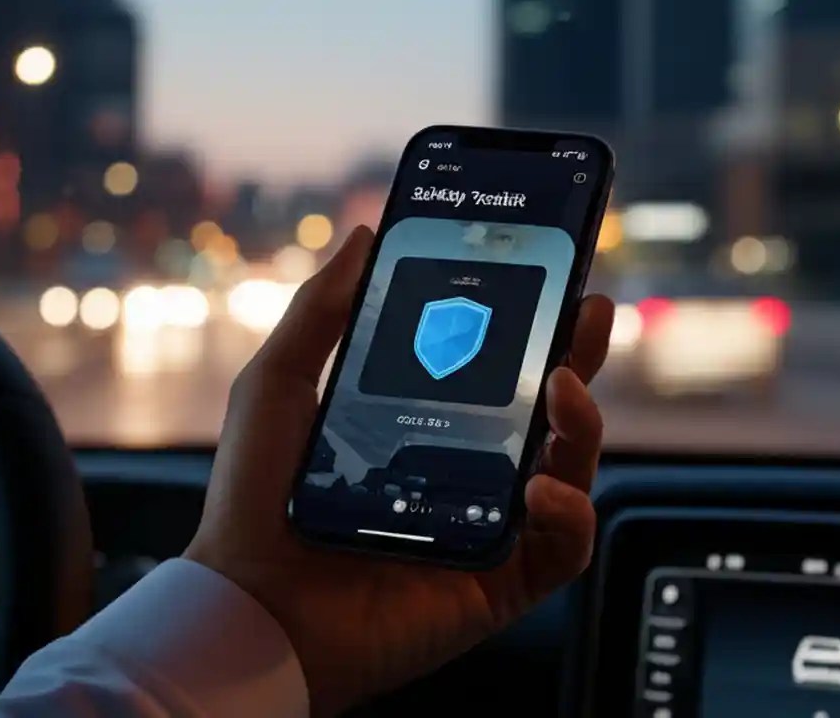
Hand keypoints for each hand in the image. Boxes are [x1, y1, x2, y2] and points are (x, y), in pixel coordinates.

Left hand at [185, 226, 613, 715]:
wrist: (252, 603)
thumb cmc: (257, 498)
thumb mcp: (280, 383)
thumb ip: (321, 310)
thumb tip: (363, 237)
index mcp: (430, 425)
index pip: (499, 368)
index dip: (534, 324)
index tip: (554, 278)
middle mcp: (470, 472)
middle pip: (549, 411)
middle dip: (580, 358)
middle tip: (588, 314)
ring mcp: (491, 526)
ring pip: (572, 470)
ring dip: (584, 425)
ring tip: (561, 392)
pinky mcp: (501, 580)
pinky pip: (564, 547)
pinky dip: (568, 514)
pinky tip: (537, 490)